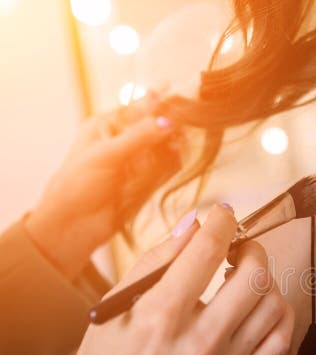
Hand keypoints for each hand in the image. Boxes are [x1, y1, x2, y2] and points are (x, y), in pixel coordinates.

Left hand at [25, 95, 182, 279]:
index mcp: (108, 124)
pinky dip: (169, 170)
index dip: (162, 107)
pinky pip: (169, 168)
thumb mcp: (107, 154)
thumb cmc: (78, 185)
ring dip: (166, 154)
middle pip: (160, 126)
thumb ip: (139, 136)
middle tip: (174, 141)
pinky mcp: (149, 179)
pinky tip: (158, 177)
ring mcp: (138, 160)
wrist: (74, 226)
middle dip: (168, 134)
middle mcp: (125, 139)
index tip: (182, 110)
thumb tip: (168, 120)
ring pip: (168, 147)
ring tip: (150, 168)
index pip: (142, 107)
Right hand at [33, 204, 293, 354]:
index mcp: (160, 316)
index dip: (221, 223)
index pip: (206, 251)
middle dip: (250, 249)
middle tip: (238, 249)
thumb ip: (158, 260)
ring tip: (246, 279)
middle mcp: (198, 342)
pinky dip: (278, 314)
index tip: (222, 216)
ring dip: (265, 281)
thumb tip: (195, 224)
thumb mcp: (116, 306)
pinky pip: (281, 341)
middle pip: (252, 276)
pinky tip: (261, 307)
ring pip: (273, 305)